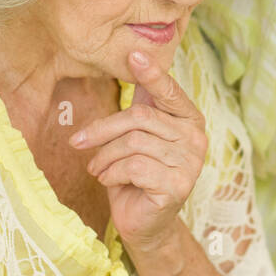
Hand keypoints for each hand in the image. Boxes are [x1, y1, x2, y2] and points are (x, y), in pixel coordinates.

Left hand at [71, 51, 206, 249]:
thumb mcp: (137, 136)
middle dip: (102, 130)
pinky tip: (108, 181)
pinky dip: (111, 173)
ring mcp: (191, 163)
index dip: (152, 73)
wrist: (144, 222)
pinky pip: (134, 167)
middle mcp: (197, 138)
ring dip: (104, 156)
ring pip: (133, 143)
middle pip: (140, 118)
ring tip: (96, 167)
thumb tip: (134, 60)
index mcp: (189, 119)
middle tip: (78, 143)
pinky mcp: (178, 185)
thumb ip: (142, 106)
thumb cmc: (136, 175)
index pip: (169, 92)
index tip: (133, 54)